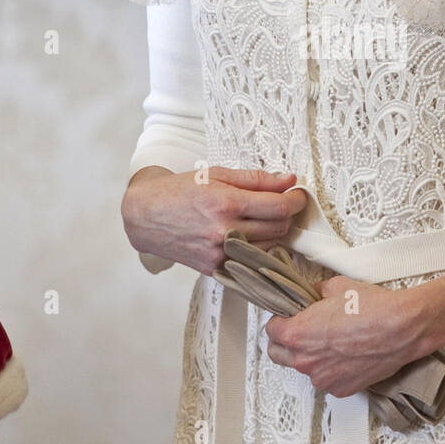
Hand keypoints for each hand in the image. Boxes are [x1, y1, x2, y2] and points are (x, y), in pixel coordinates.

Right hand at [121, 166, 306, 275]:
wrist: (146, 216)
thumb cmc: (179, 190)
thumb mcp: (217, 174)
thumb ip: (256, 179)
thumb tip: (289, 179)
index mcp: (226, 204)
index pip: (280, 207)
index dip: (296, 200)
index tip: (298, 195)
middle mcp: (225, 232)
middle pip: (279, 229)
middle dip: (286, 215)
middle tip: (279, 204)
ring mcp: (220, 255)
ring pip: (269, 248)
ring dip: (273, 233)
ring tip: (260, 219)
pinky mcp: (215, 269)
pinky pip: (251, 263)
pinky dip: (257, 250)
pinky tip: (249, 236)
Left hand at [264, 273, 423, 398]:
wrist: (402, 329)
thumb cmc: (372, 308)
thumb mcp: (337, 287)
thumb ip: (315, 293)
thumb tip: (313, 295)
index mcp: (298, 334)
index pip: (270, 331)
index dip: (280, 320)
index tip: (289, 316)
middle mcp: (305, 361)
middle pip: (277, 354)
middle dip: (285, 341)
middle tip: (302, 330)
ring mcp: (323, 378)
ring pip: (304, 368)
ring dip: (310, 356)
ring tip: (332, 342)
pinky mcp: (340, 389)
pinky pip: (326, 379)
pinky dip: (331, 369)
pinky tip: (347, 354)